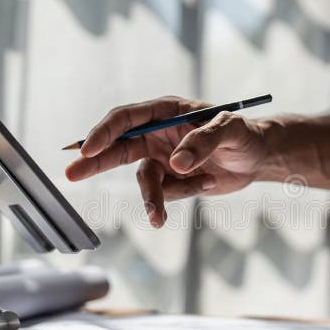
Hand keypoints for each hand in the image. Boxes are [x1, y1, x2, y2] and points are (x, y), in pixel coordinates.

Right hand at [65, 96, 272, 227]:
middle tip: (71, 175)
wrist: (258, 159)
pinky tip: (208, 184)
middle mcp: (157, 134)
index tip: (87, 150)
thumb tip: (177, 163)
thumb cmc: (244, 134)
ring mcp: (162, 158)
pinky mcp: (171, 180)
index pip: (126, 119)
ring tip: (160, 218)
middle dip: (94, 162)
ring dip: (153, 198)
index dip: (104, 133)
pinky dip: (183, 194)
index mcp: (165, 112)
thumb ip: (203, 142)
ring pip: (144, 181)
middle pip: (117, 147)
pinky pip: (165, 195)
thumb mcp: (229, 131)